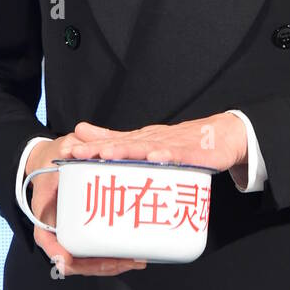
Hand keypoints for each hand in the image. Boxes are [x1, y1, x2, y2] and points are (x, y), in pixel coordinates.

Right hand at [25, 138, 146, 275]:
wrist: (53, 161)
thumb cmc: (55, 158)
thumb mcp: (60, 151)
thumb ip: (65, 151)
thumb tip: (70, 151)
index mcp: (45, 212)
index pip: (45, 239)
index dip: (55, 251)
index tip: (67, 260)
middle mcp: (57, 229)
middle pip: (72, 259)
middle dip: (97, 265)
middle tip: (123, 261)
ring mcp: (72, 234)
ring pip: (88, 261)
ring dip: (110, 265)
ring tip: (136, 260)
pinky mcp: (85, 233)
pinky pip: (97, 252)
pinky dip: (114, 257)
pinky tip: (134, 255)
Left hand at [67, 112, 247, 175]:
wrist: (222, 135)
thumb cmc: (182, 142)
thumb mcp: (146, 140)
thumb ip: (114, 138)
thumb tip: (81, 131)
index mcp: (143, 139)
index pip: (113, 143)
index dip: (89, 147)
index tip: (66, 152)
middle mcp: (154, 140)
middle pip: (124, 144)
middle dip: (99, 149)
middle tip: (76, 153)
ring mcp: (173, 146)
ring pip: (147, 148)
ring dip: (126, 151)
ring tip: (106, 155)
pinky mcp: (194, 155)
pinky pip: (179, 157)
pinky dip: (167, 157)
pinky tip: (155, 158)